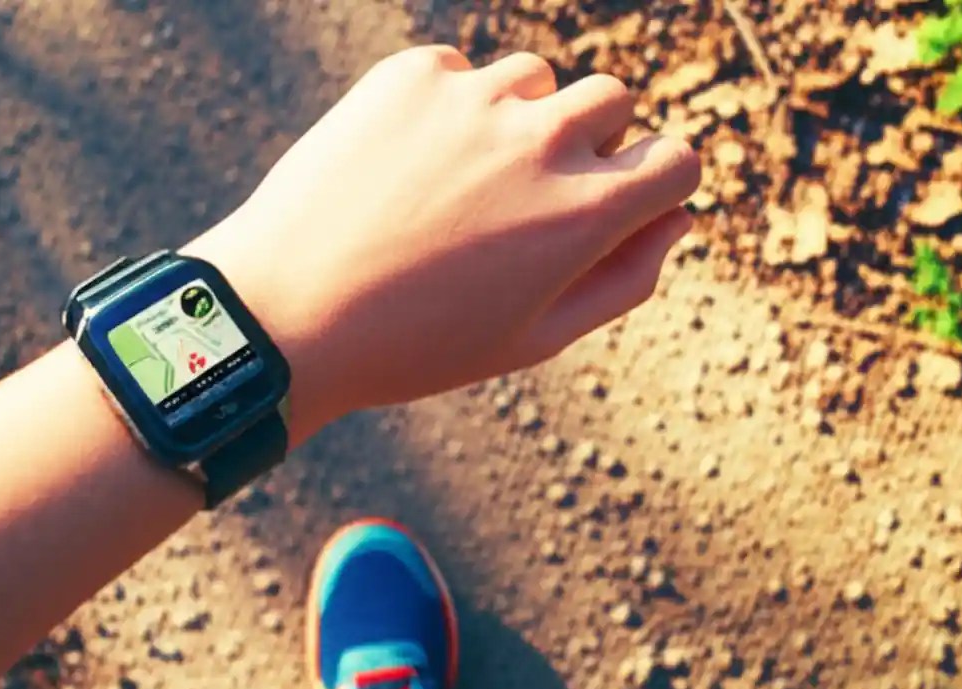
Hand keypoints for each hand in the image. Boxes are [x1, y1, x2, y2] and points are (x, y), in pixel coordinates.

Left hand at [186, 46, 700, 442]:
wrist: (284, 314)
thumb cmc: (416, 342)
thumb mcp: (535, 337)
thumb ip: (626, 279)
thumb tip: (677, 218)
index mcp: (584, 213)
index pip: (677, 159)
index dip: (653, 184)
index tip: (615, 204)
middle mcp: (540, 140)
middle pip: (613, 101)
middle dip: (590, 143)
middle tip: (526, 199)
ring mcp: (473, 98)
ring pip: (536, 81)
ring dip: (519, 121)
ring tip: (458, 187)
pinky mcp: (410, 75)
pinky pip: (461, 74)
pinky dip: (450, 111)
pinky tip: (407, 167)